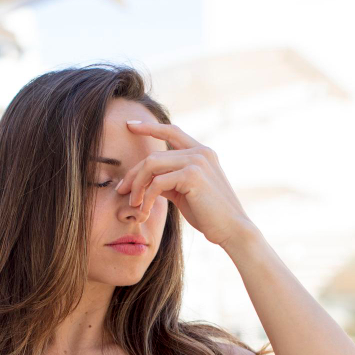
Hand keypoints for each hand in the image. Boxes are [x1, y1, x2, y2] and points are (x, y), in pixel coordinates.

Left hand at [114, 120, 254, 248]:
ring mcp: (197, 161)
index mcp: (201, 152)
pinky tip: (145, 211)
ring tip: (133, 204)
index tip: (130, 124)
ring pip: (151, 165)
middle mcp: (200, 152)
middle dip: (133, 174)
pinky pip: (158, 182)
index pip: (171, 131)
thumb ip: (168, 180)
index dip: (149, 127)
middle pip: (153, 155)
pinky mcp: (192, 176)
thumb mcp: (185, 192)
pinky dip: (147, 197)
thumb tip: (145, 181)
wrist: (232, 229)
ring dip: (137, 186)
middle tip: (122, 190)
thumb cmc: (209, 214)